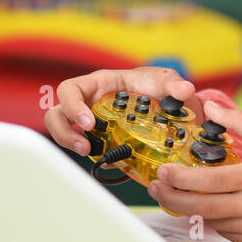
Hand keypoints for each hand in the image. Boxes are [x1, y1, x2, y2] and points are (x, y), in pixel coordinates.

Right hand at [43, 66, 201, 157]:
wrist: (164, 103)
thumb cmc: (156, 85)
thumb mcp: (165, 81)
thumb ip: (174, 85)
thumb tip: (183, 90)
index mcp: (99, 84)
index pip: (70, 89)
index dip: (72, 105)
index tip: (89, 122)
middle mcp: (89, 102)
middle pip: (57, 113)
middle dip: (64, 130)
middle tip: (84, 145)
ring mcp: (91, 121)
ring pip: (64, 131)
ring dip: (70, 143)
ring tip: (89, 154)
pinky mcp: (100, 139)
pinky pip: (86, 146)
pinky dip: (92, 155)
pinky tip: (107, 160)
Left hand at [148, 99, 241, 241]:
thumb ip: (240, 121)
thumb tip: (211, 108)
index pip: (209, 182)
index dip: (181, 179)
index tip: (164, 172)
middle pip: (202, 207)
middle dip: (173, 199)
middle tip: (156, 189)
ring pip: (212, 222)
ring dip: (192, 210)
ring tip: (177, 196)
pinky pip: (226, 233)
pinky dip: (215, 220)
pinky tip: (210, 207)